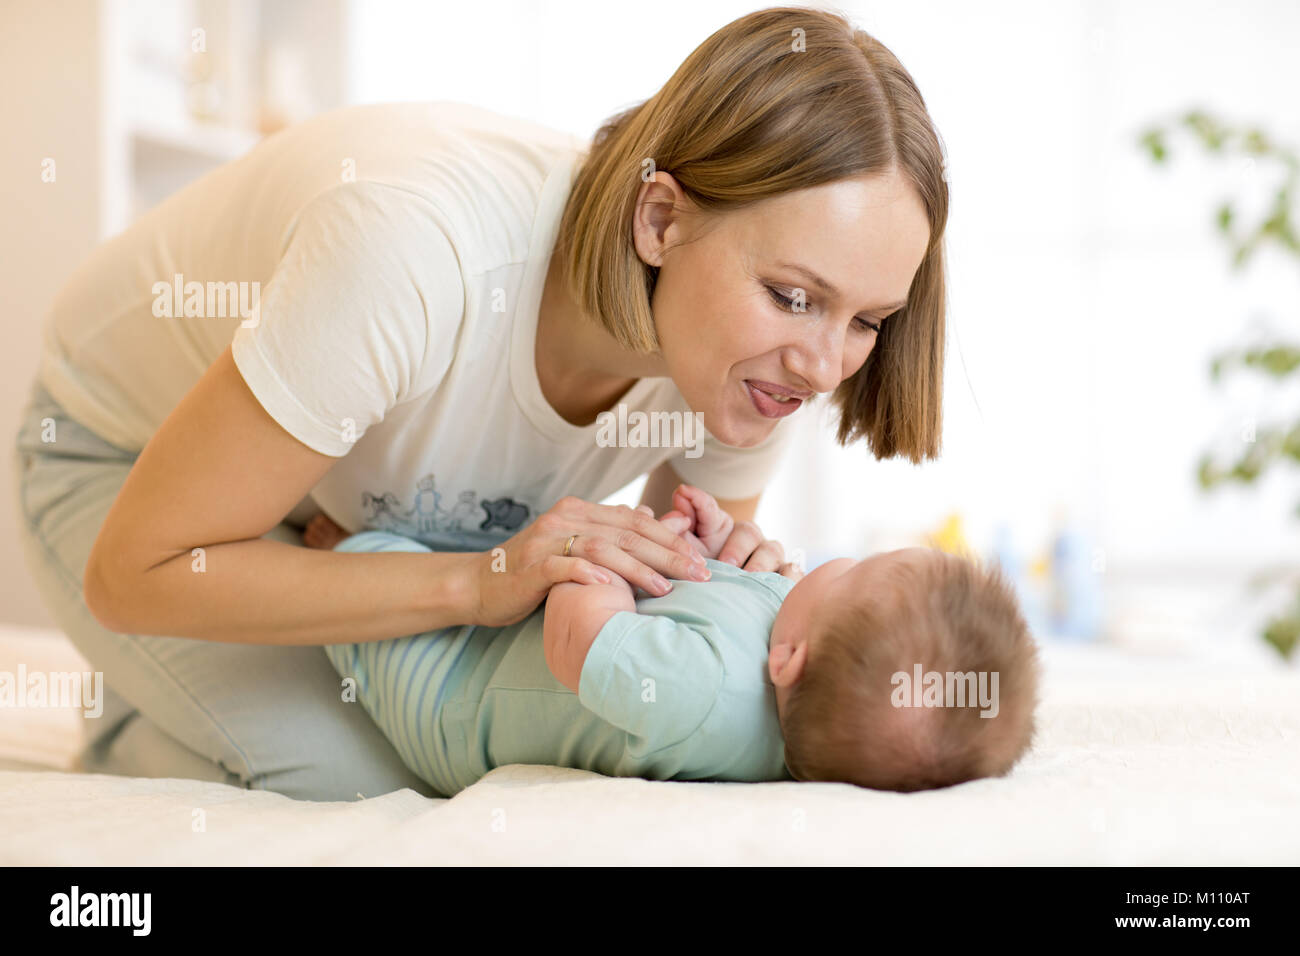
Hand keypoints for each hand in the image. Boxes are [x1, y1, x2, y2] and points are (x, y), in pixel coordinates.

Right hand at [467, 495, 709, 626]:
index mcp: (580, 511)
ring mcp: (547, 540)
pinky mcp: (530, 565)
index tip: (700, 558)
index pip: (636, 520)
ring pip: (602, 548)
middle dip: (668, 553)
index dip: (671, 538)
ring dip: (638, 568)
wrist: (480, 585)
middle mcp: (566, 518)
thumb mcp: (574, 547)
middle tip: (700, 573)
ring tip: (666, 589)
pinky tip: (610, 586)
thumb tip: (650, 517)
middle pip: (627, 532)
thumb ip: (608, 534)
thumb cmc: (533, 571)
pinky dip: (588, 574)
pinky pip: (563, 565)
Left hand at [663, 483, 788, 572]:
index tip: (683, 495)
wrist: (721, 606)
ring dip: (760, 564)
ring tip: (747, 578)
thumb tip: (678, 497)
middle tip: (725, 562)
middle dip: (736, 546)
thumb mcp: (685, 553)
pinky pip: (792, 572)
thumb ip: (677, 529)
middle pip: (747, 532)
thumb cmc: (700, 574)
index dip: (699, 502)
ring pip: (771, 551)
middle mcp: (745, 538)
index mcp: (717, 527)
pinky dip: (789, 574)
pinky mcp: (782, 577)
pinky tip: (782, 578)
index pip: (709, 510)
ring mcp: (766, 557)